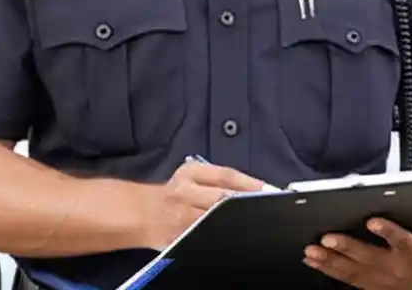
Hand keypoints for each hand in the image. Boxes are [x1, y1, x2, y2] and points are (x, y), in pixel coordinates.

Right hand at [139, 161, 268, 249]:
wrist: (144, 213)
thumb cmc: (176, 192)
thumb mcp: (193, 175)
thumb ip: (220, 178)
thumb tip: (257, 188)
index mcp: (191, 173)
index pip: (226, 175)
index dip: (249, 183)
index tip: (267, 189)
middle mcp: (185, 193)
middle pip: (222, 199)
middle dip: (245, 203)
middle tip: (264, 206)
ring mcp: (182, 218)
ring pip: (216, 219)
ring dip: (237, 220)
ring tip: (254, 220)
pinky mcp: (180, 237)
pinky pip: (207, 235)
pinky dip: (224, 234)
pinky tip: (235, 234)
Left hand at [303, 204, 411, 289]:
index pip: (402, 241)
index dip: (388, 232)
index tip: (372, 221)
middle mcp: (398, 268)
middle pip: (370, 259)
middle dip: (348, 248)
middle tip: (327, 237)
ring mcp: (384, 280)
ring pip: (355, 272)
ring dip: (331, 261)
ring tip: (311, 250)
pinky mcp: (373, 285)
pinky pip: (348, 279)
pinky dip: (329, 270)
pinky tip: (313, 261)